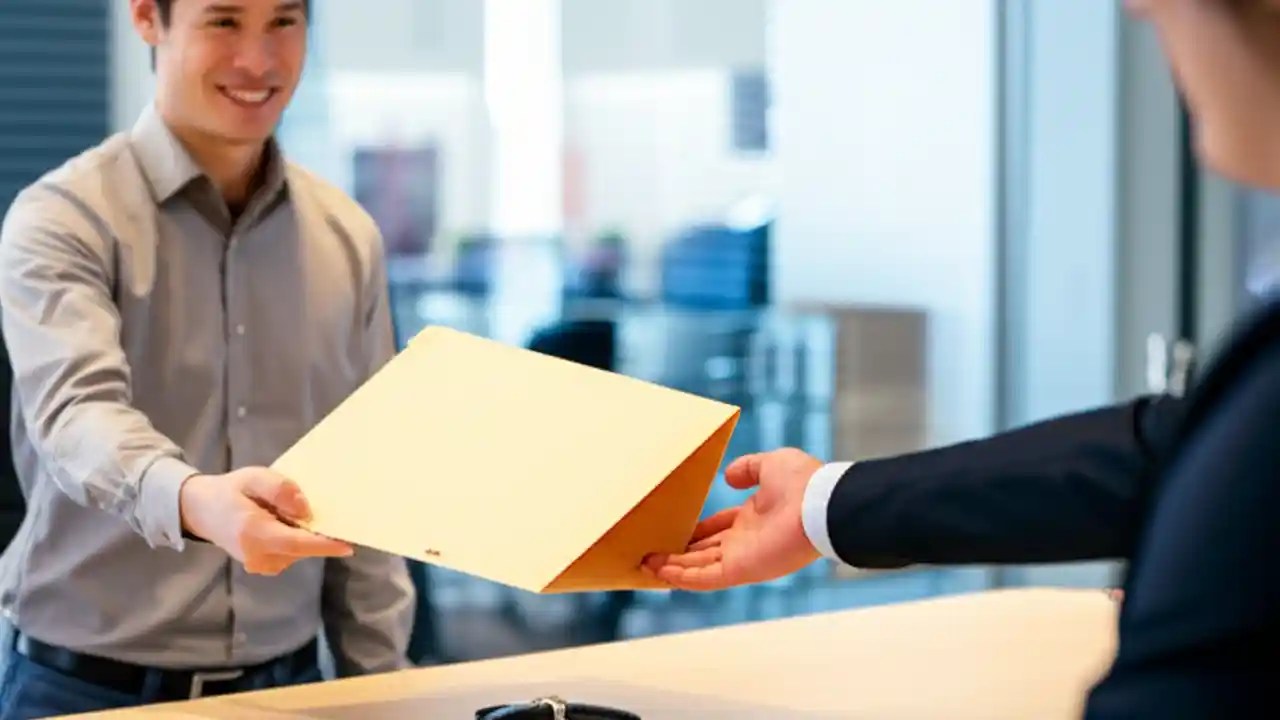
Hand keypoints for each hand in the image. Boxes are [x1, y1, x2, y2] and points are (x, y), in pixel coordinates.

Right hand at [179, 467, 352, 574]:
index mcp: (252, 534)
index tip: (349, 545)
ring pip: (298, 551)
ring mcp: (259, 565)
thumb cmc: (230, 491)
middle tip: (321, 511)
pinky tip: (285, 523)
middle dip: (317, 533)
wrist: (202, 510)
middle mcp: (256, 556)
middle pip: (301, 548)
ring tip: (286, 512)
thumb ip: (280, 490)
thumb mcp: (253, 477)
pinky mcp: (264, 567)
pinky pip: (291, 553)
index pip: (295, 543)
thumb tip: (306, 510)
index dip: (324, 545)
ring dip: (305, 535)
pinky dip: (297, 540)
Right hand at [643, 448, 823, 590]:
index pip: (717, 528)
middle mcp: (745, 541)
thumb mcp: (770, 464)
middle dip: (677, 553)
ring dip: (672, 567)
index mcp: (752, 518)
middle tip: (649, 551)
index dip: (694, 531)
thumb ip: (748, 468)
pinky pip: (705, 578)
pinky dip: (682, 577)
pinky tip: (659, 573)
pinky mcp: (741, 570)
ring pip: (698, 567)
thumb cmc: (802, 481)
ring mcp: (742, 558)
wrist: (818, 504)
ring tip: (644, 564)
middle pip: (704, 551)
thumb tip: (728, 477)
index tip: (671, 530)